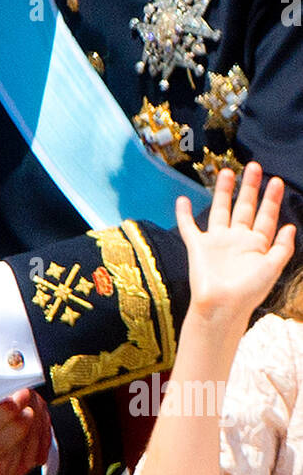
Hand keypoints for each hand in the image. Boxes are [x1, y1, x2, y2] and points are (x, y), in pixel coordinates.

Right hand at [177, 162, 295, 327]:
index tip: (276, 182)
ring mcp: (217, 242)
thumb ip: (282, 248)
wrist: (221, 307)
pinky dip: (184, 214)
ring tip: (226, 172)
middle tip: (254, 167)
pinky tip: (182, 199)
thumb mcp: (272, 268)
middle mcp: (237, 240)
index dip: (272, 200)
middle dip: (249, 188)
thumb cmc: (248, 292)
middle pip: (244, 208)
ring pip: (220, 210)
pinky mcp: (198, 247)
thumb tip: (291, 227)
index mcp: (256, 245)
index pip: (266, 217)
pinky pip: (189, 227)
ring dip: (222, 192)